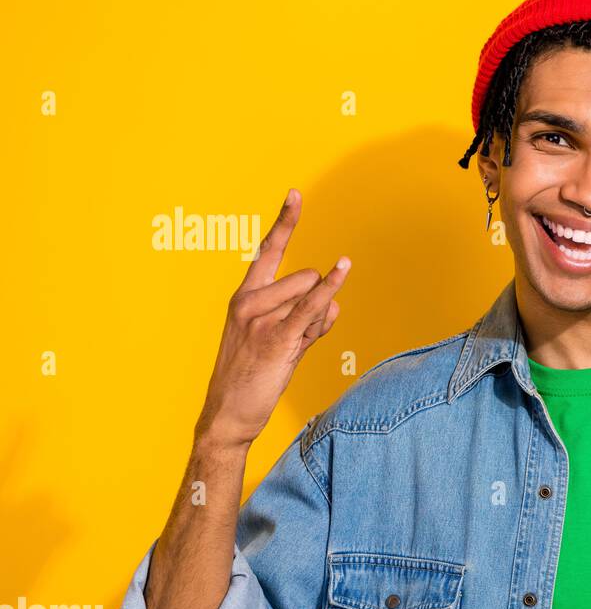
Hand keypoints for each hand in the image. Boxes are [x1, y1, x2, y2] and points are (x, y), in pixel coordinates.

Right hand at [194, 189, 349, 449]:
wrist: (229, 414)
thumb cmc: (252, 378)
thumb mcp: (277, 343)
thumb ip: (306, 322)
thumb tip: (333, 307)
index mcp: (245, 297)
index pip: (267, 250)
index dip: (284, 222)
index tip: (295, 193)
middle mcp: (248, 301)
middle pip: (306, 278)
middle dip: (314, 304)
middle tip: (293, 339)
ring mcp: (259, 319)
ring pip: (312, 297)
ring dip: (317, 322)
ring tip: (292, 348)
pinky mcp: (275, 338)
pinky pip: (309, 309)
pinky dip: (328, 291)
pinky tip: (342, 271)